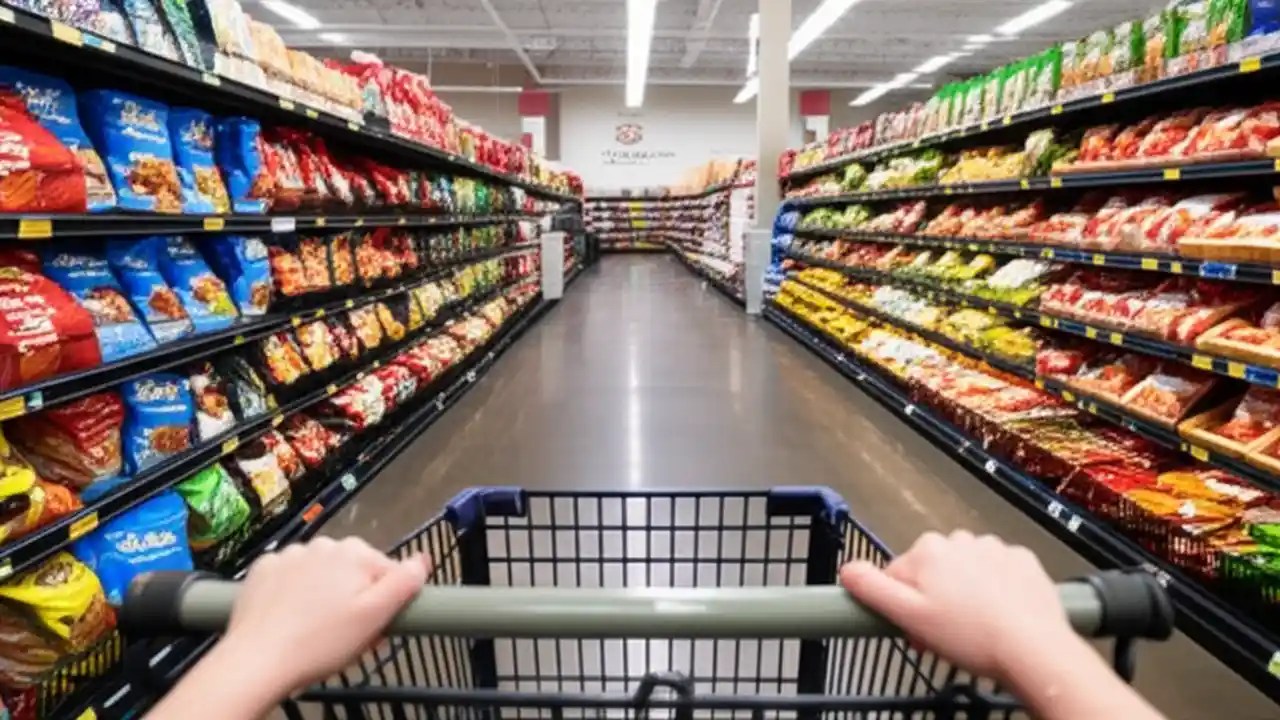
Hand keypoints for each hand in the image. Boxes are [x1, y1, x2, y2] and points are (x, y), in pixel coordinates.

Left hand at [220, 536, 430, 691]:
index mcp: (356, 552)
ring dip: (324, 593)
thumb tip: (422, 559)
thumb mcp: (375, 618)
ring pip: (321, 572)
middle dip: (355, 597)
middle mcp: (324, 543)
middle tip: (345, 634)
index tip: (373, 629)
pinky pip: (289, 576)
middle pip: (354, 571)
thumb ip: (404, 583)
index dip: (385, 603)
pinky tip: (288, 617)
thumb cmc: (322, 642)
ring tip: (313, 629)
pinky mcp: (262, 568)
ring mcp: (289, 554)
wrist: (255, 661)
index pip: (388, 573)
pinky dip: (293, 591)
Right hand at [839, 530, 1073, 681]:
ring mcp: (995, 546)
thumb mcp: (908, 617)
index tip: (916, 632)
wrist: (1033, 647)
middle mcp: (958, 539)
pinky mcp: (1023, 559)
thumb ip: (872, 588)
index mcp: (926, 550)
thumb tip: (847, 568)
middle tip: (945, 634)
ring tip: (976, 626)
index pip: (898, 575)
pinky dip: (997, 587)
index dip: (903, 606)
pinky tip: (1002, 613)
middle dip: (933, 598)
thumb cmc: (967, 635)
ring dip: (965, 591)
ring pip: (966, 569)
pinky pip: (1000, 570)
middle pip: (933, 570)